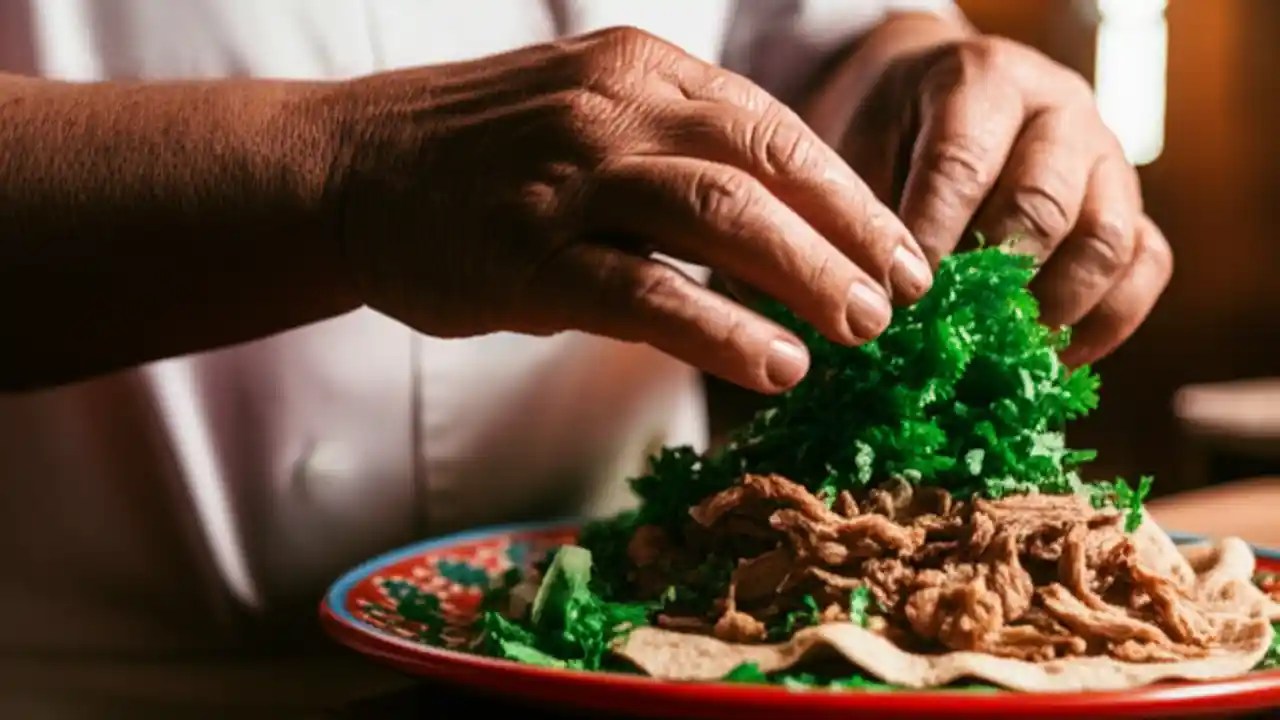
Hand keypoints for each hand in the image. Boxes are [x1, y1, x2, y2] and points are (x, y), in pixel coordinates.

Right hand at [322, 27, 934, 394]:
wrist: (347, 169)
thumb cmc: (481, 156)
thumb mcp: (586, 116)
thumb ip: (674, 153)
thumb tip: (779, 229)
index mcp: (640, 68)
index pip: (774, 127)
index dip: (849, 195)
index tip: (899, 253)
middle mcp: (614, 108)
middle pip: (764, 165)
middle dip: (847, 237)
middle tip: (899, 302)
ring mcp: (569, 179)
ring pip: (720, 218)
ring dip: (805, 276)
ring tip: (858, 332)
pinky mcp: (527, 255)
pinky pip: (646, 292)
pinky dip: (720, 329)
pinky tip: (773, 365)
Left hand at [839, 36, 1172, 365]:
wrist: (929, 105)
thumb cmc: (891, 136)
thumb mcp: (862, 149)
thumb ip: (875, 215)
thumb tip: (880, 302)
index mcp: (984, 81)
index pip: (963, 165)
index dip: (933, 237)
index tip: (905, 295)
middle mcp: (1060, 112)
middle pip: (1045, 204)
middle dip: (996, 280)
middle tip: (955, 331)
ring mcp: (1107, 159)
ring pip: (1109, 240)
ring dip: (1056, 307)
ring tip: (1003, 349)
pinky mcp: (1134, 207)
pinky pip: (1147, 264)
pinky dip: (1106, 321)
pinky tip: (1051, 355)